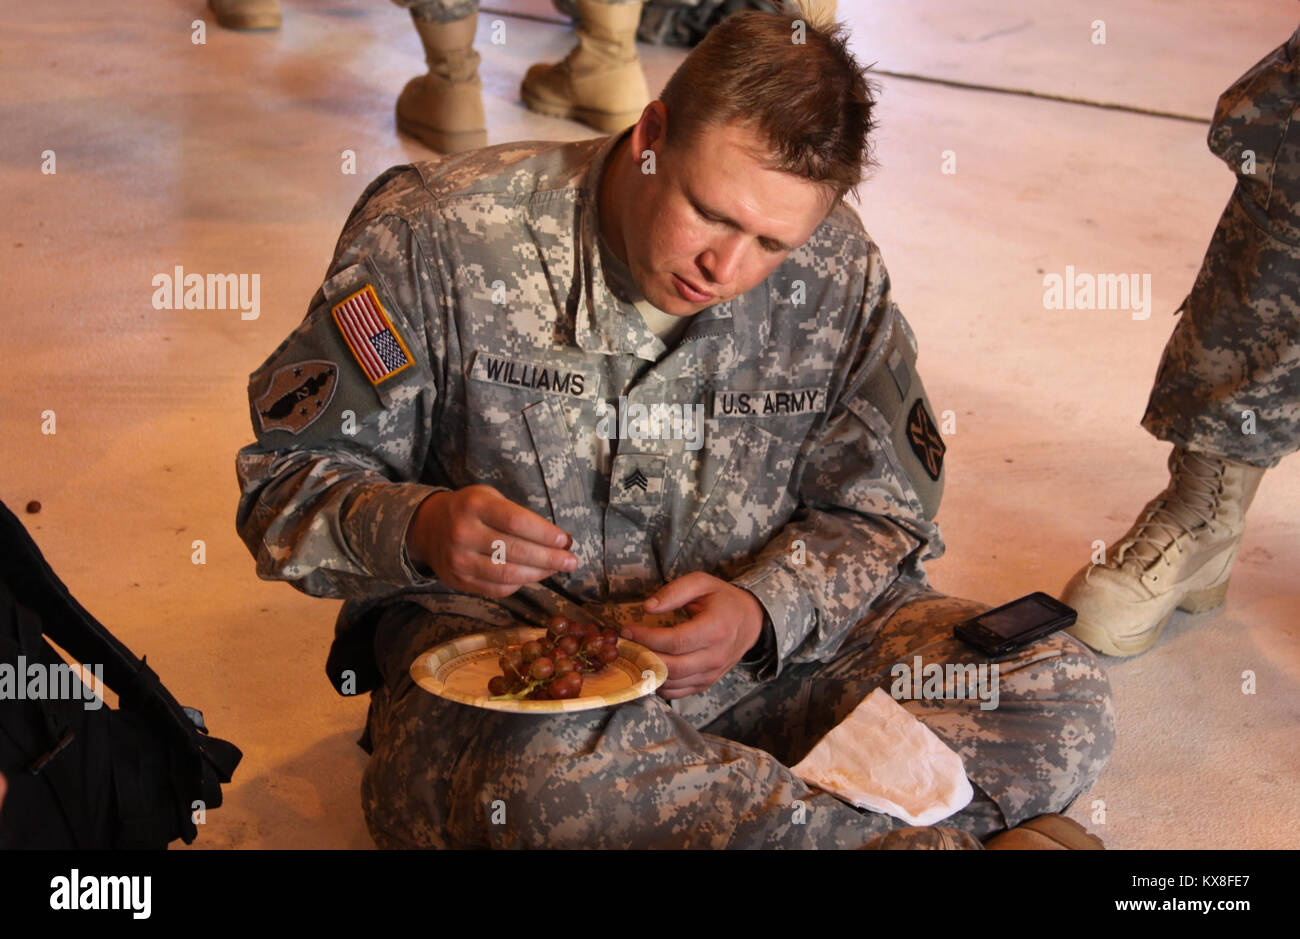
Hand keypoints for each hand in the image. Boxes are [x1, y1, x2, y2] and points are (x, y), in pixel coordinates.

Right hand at [405, 485, 578, 597]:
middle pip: (515, 551)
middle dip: (549, 558)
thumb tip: (560, 541)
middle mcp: (463, 533)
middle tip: (571, 561)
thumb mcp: (489, 498)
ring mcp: (458, 560)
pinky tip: (534, 576)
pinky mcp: (458, 581)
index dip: (545, 534)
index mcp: (474, 505)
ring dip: (539, 574)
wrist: (428, 528)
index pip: (516, 522)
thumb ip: (519, 515)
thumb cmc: (470, 509)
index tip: (565, 540)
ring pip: (507, 574)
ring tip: (557, 569)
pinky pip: (496, 589)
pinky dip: (520, 585)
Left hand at [619, 572, 764, 699]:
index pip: (675, 641)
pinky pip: (678, 692)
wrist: (750, 621)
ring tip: (633, 655)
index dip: (647, 638)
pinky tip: (648, 667)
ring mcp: (712, 673)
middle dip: (643, 657)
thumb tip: (647, 607)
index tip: (628, 629)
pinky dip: (659, 683)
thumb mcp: (701, 583)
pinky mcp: (706, 683)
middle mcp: (716, 656)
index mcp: (716, 629)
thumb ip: (674, 592)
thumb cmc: (723, 599)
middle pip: (672, 666)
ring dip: (648, 671)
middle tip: (625, 645)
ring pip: (673, 682)